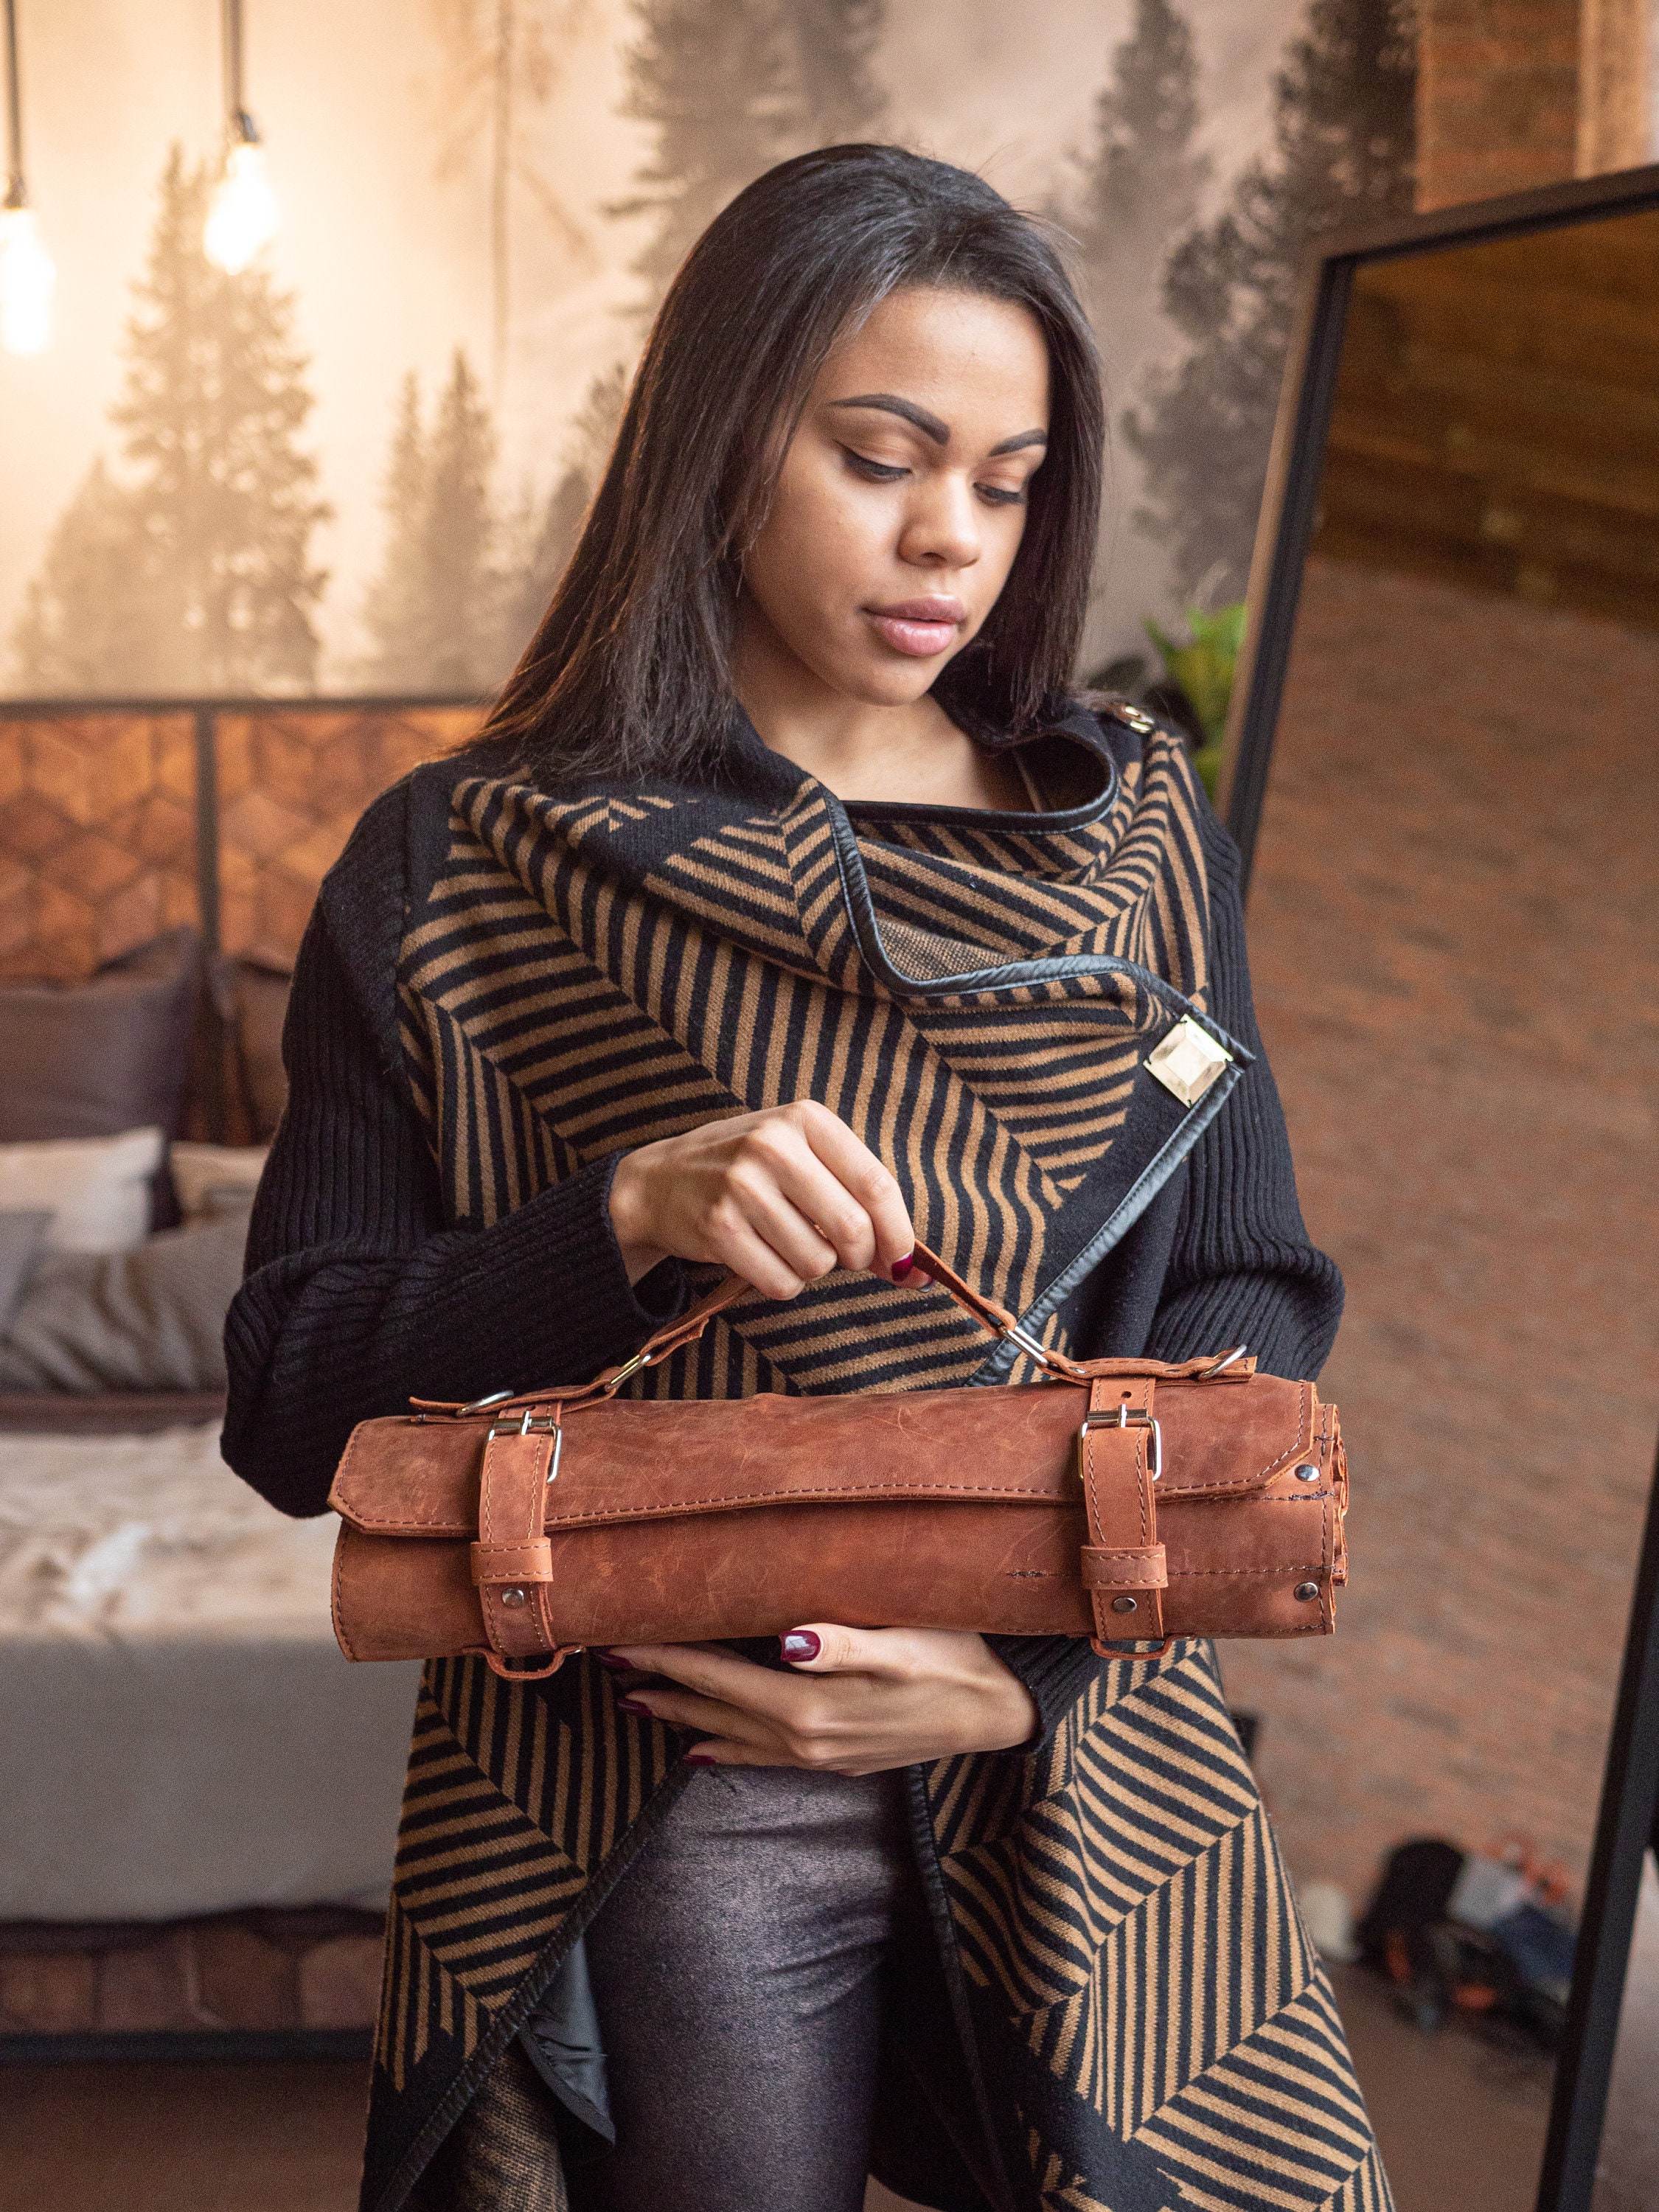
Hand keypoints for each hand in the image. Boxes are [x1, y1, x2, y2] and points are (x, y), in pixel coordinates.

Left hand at [601, 1627, 1038, 1774]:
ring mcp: (816, 1755)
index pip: (714, 1674)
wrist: (998, 1711)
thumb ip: (843, 1644)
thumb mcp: (904, 1642)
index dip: (663, 1655)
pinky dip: (722, 1752)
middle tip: (604, 1661)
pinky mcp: (833, 1760)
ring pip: (727, 1737)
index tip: (618, 1635)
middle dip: (656, 1685)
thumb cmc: (954, 1656)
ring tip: (634, 1701)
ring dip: (679, 1718)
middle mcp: (802, 1738)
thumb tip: (787, 1641)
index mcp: (808, 1704)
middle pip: (710, 1708)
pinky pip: (759, 1760)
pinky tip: (699, 1753)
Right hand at [607, 1100, 913, 1294]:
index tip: (903, 1262)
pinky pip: (781, 1283)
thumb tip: (913, 1270)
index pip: (877, 1185)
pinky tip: (761, 1257)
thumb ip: (856, 1201)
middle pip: (853, 1229)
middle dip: (859, 1258)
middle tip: (843, 1257)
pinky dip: (782, 1283)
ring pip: (818, 1263)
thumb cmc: (751, 1173)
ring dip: (813, 1269)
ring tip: (786, 1243)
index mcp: (805, 1119)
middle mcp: (773, 1145)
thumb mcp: (802, 1160)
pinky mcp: (718, 1227)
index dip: (900, 1233)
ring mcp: (741, 1186)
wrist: (660, 1181)